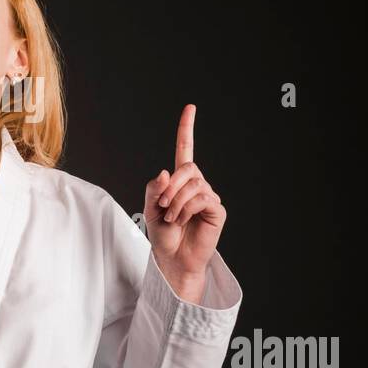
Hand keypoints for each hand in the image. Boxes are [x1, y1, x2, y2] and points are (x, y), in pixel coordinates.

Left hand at [144, 103, 226, 280]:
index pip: (185, 149)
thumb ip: (154, 187)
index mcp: (180, 180)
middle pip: (188, 168)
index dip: (186, 129)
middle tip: (162, 206)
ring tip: (171, 218)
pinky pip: (202, 198)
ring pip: (193, 184)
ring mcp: (208, 196)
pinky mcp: (217, 210)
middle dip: (171, 187)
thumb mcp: (150, 208)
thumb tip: (167, 172)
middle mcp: (197, 185)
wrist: (172, 258)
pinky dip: (185, 210)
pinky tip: (182, 221)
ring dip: (176, 202)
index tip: (190, 108)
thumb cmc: (162, 234)